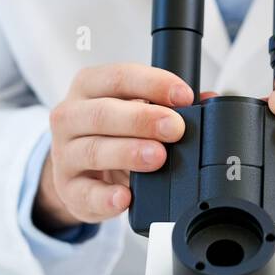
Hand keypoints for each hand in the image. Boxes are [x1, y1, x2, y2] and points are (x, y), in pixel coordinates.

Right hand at [36, 64, 191, 229]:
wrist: (79, 169)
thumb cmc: (110, 131)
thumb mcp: (132, 109)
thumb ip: (167, 103)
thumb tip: (209, 100)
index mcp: (89, 87)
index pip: (118, 77)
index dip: (153, 83)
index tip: (184, 96)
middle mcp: (71, 116)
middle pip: (103, 113)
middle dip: (143, 120)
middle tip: (175, 128)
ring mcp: (65, 154)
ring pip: (94, 150)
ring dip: (129, 153)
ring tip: (158, 157)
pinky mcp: (68, 189)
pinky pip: (85, 194)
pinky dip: (106, 197)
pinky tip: (125, 196)